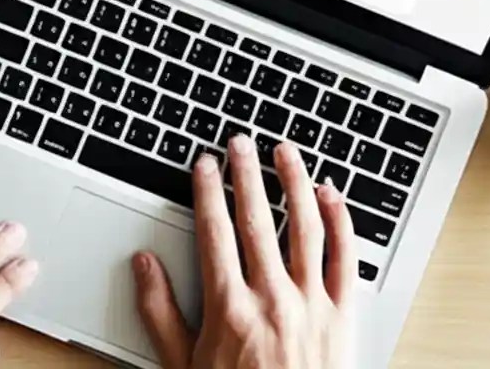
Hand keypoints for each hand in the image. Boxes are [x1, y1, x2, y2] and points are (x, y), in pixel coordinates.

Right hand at [133, 135, 355, 368]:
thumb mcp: (182, 366)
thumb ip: (160, 313)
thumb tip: (143, 266)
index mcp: (229, 308)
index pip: (215, 232)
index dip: (207, 192)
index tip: (204, 165)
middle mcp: (272, 298)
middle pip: (257, 219)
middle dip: (246, 174)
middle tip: (240, 142)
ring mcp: (313, 304)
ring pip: (305, 227)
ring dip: (294, 182)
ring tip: (285, 152)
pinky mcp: (345, 315)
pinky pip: (347, 258)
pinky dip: (340, 221)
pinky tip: (330, 195)